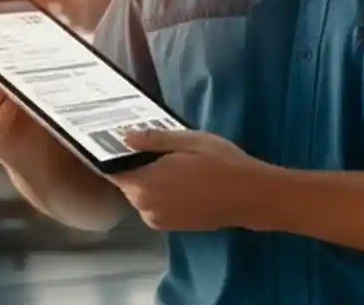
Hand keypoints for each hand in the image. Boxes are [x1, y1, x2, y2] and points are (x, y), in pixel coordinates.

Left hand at [109, 129, 278, 231]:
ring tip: (174, 164)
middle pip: (127, 183)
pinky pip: (154, 206)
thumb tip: (125, 137)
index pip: (113, 170)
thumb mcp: (190, 141)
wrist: (250, 197)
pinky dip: (161, 194)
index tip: (120, 141)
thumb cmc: (222, 163)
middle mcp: (145, 206)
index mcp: (145, 183)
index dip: (115, 155)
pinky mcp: (170, 226)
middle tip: (158, 149)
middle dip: (136, 166)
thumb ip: (154, 140)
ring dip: (150, 181)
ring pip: (142, 195)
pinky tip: (181, 181)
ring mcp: (157, 219)